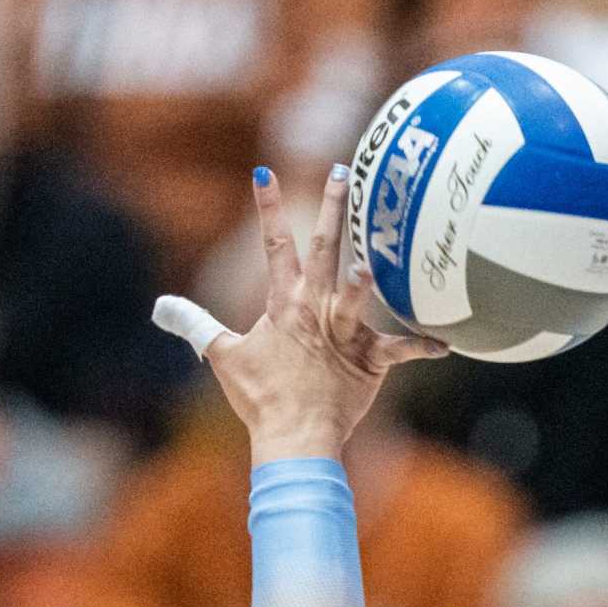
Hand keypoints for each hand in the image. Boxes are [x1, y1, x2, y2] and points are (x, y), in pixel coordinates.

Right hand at [153, 166, 444, 464]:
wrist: (292, 436)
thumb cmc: (261, 397)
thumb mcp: (222, 356)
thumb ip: (197, 325)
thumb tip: (161, 306)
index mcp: (283, 304)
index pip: (274, 246)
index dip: (268, 208)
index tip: (264, 172)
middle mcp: (315, 310)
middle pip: (324, 249)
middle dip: (332, 207)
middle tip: (343, 170)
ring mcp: (344, 333)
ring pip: (356, 295)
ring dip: (364, 276)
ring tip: (376, 255)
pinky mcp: (369, 360)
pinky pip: (400, 350)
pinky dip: (422, 347)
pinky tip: (446, 344)